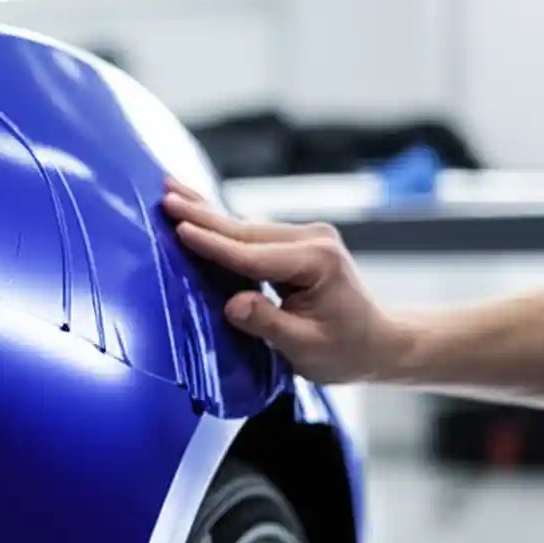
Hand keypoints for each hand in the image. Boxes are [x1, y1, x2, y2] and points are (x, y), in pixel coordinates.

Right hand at [161, 178, 412, 383]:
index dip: (213, 245)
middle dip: (201, 214)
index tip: (179, 228)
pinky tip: (199, 206)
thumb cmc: (345, 351)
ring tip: (172, 191)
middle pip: (245, 231)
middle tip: (165, 195)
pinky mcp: (298, 241)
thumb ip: (268, 324)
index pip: (252, 255)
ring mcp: (307, 236)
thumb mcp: (306, 348)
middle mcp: (313, 239)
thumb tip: (232, 304)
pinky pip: (253, 233)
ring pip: (245, 227)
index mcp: (316, 263)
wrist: (378, 342)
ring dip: (206, 212)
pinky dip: (222, 223)